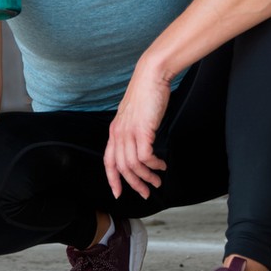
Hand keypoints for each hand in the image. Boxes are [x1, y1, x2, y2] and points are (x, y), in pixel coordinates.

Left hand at [104, 69, 170, 199]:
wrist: (151, 77)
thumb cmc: (146, 94)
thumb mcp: (134, 116)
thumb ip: (133, 132)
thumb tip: (141, 148)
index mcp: (114, 131)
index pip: (108, 161)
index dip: (112, 179)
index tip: (118, 193)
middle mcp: (119, 133)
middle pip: (122, 168)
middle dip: (134, 184)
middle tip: (146, 192)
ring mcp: (129, 132)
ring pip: (134, 165)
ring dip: (147, 176)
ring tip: (158, 180)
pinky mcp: (142, 130)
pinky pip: (145, 156)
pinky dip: (154, 164)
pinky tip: (161, 164)